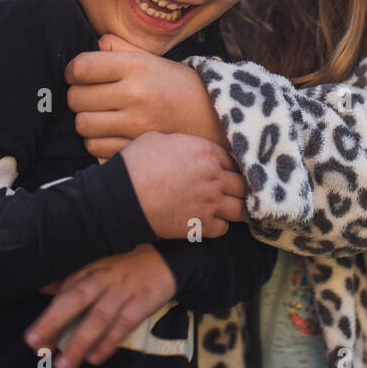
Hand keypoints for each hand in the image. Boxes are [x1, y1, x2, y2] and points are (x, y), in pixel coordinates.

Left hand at [24, 243, 177, 367]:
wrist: (165, 256)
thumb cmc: (124, 264)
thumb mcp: (96, 265)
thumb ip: (70, 279)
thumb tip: (42, 289)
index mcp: (90, 269)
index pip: (64, 293)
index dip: (47, 317)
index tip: (32, 340)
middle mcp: (104, 278)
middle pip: (76, 299)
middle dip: (55, 322)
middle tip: (37, 347)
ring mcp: (124, 289)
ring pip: (99, 316)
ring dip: (80, 342)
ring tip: (64, 364)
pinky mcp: (144, 300)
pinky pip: (124, 323)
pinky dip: (109, 341)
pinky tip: (95, 357)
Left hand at [66, 38, 228, 158]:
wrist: (212, 115)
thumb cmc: (173, 84)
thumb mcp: (149, 58)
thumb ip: (116, 48)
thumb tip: (87, 49)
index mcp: (136, 66)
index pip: (81, 67)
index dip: (71, 72)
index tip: (77, 75)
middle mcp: (135, 93)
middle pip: (76, 98)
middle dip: (77, 96)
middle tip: (89, 96)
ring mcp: (136, 123)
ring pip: (82, 124)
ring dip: (85, 120)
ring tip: (98, 115)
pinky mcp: (137, 146)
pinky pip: (95, 147)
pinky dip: (97, 141)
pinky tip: (109, 133)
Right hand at [121, 132, 246, 238]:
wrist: (124, 197)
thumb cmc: (135, 164)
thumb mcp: (157, 139)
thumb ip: (179, 143)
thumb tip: (179, 147)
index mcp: (205, 151)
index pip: (233, 160)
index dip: (229, 168)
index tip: (225, 174)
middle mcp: (214, 176)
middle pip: (243, 184)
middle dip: (239, 188)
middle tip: (233, 193)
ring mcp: (211, 202)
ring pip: (241, 208)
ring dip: (237, 209)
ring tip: (230, 210)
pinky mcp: (202, 225)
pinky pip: (223, 228)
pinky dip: (219, 226)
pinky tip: (210, 222)